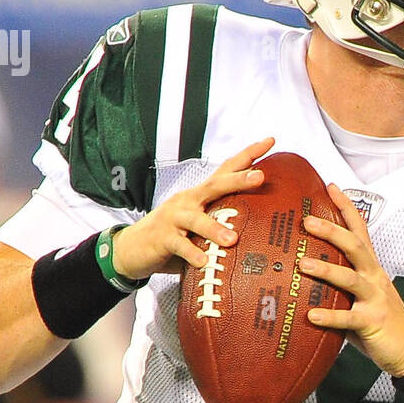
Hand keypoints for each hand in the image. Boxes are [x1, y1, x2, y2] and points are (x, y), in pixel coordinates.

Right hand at [111, 137, 273, 279]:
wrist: (132, 248)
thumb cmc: (176, 235)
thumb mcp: (201, 224)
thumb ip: (223, 222)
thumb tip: (264, 228)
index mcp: (201, 195)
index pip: (227, 169)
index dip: (248, 155)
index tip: (270, 141)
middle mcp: (189, 200)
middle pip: (215, 185)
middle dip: (238, 180)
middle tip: (260, 177)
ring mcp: (174, 218)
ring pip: (196, 219)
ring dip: (214, 228)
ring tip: (232, 239)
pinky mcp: (163, 238)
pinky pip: (179, 245)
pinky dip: (191, 253)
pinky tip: (203, 261)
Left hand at [301, 183, 403, 377]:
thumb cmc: (380, 320)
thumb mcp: (361, 295)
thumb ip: (338, 283)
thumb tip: (302, 273)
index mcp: (371, 267)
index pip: (360, 230)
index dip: (346, 207)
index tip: (331, 186)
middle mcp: (375, 277)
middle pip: (355, 246)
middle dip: (332, 231)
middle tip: (307, 221)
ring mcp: (375, 298)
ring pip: (351, 278)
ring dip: (326, 270)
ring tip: (303, 264)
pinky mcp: (373, 322)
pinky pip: (349, 317)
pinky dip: (330, 316)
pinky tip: (311, 315)